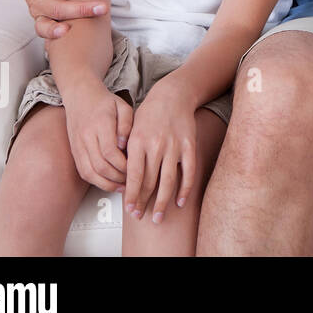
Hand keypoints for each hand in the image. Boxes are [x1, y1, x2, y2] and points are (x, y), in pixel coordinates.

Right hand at [22, 0, 109, 39]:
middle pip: (58, 6)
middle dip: (82, 7)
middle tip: (103, 7)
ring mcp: (36, 10)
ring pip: (51, 20)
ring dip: (74, 19)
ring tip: (92, 18)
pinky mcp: (40, 19)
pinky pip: (42, 30)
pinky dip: (51, 33)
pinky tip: (65, 32)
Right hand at [61, 82, 130, 191]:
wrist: (80, 96)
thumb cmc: (105, 102)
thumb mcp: (123, 106)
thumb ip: (127, 124)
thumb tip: (125, 144)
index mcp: (100, 124)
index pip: (110, 152)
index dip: (123, 164)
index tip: (136, 169)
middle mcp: (86, 137)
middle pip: (101, 166)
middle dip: (118, 177)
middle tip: (133, 181)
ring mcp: (78, 146)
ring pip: (90, 173)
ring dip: (107, 183)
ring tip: (123, 187)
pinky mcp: (75, 152)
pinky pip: (84, 172)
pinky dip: (97, 181)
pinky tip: (110, 183)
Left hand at [123, 79, 198, 224]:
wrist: (173, 95)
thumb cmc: (149, 114)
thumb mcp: (132, 130)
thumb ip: (128, 154)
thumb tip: (123, 181)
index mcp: (138, 142)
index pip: (134, 176)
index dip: (132, 196)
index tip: (130, 210)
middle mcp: (156, 145)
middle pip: (150, 181)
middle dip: (144, 202)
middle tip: (141, 217)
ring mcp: (175, 146)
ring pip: (168, 180)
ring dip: (162, 202)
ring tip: (158, 217)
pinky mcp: (189, 145)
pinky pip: (188, 171)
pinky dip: (185, 188)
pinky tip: (180, 201)